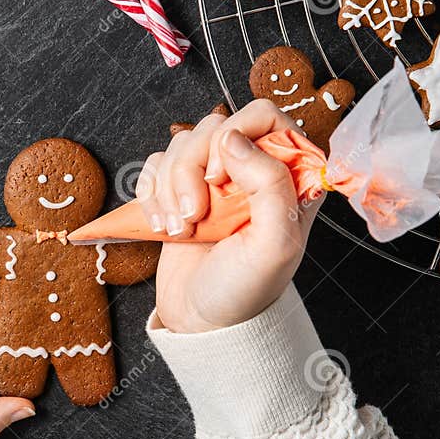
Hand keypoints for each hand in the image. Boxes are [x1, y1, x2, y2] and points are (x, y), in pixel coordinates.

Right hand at [136, 100, 321, 332]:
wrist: (204, 323)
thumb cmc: (247, 290)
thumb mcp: (276, 244)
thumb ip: (270, 184)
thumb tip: (233, 138)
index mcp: (288, 174)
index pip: (263, 115)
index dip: (235, 136)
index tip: (221, 179)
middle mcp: (251, 170)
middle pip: (213, 126)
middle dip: (192, 169)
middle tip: (195, 214)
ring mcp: (212, 180)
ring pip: (180, 145)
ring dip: (170, 187)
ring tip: (179, 228)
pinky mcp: (178, 191)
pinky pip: (154, 165)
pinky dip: (151, 193)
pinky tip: (162, 226)